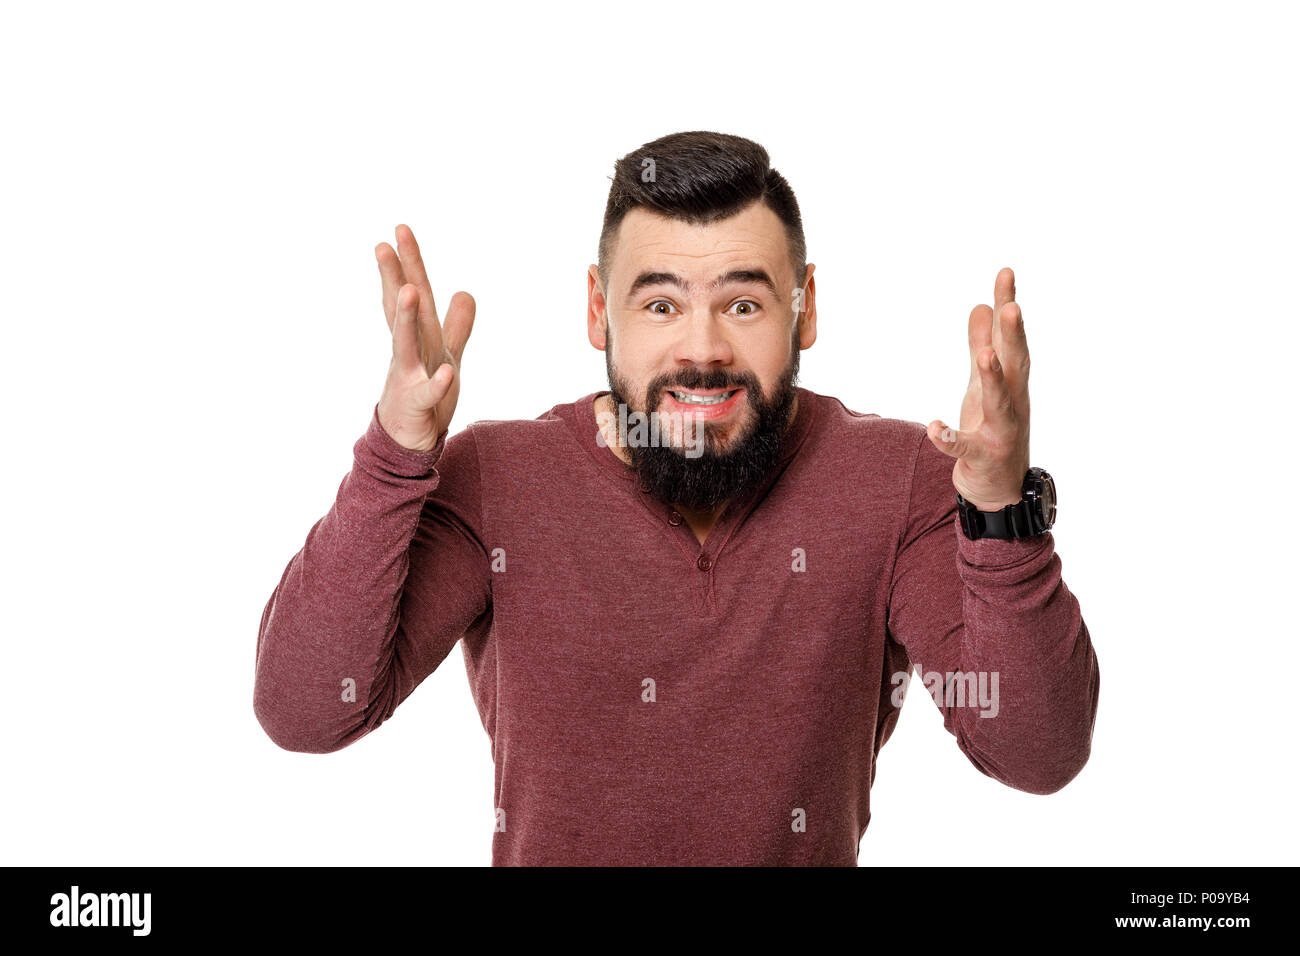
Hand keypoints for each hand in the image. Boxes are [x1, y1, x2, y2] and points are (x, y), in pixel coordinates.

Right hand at [374, 224, 474, 451]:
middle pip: (401, 310)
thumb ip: (457, 325)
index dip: (409, 263)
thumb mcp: (446, 354)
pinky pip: (427, 394)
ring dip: (407, 318)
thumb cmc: (424, 396)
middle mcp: (409, 351)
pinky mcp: (417, 405)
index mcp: (419, 336)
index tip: (400, 230)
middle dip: (395, 278)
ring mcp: (409, 376)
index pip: (414, 293)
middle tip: (383, 246)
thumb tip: (465, 291)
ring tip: (410, 290)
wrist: (408, 441)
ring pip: (406, 344)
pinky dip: (436, 384)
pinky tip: (447, 373)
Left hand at [926, 267, 1030, 509]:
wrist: (998, 487)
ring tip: (984, 355)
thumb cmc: (993, 429)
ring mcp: (1000, 431)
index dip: (1008, 305)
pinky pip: (964, 447)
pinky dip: (950, 437)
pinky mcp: (981, 457)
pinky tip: (934, 427)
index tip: (1005, 273)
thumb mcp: (984, 383)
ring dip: (993, 379)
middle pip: (1015, 365)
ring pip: (999, 403)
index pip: (1011, 338)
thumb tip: (983, 305)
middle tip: (1011, 305)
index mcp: (1011, 381)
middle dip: (1013, 336)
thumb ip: (982, 344)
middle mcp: (1013, 403)